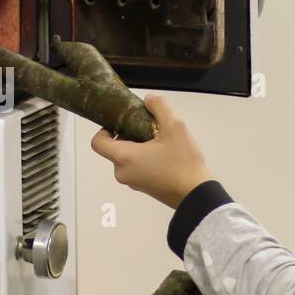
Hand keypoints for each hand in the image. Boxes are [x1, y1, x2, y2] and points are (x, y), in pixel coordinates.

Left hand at [90, 94, 214, 209]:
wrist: (197, 195)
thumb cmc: (183, 162)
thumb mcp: (175, 126)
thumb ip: (159, 107)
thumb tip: (148, 99)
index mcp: (123, 157)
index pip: (98, 142)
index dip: (105, 129)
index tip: (122, 122)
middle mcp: (122, 172)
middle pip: (114, 149)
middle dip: (129, 135)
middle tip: (149, 128)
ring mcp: (132, 183)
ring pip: (127, 158)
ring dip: (139, 147)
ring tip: (161, 141)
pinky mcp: (144, 188)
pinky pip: (136, 168)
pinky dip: (145, 158)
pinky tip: (165, 154)